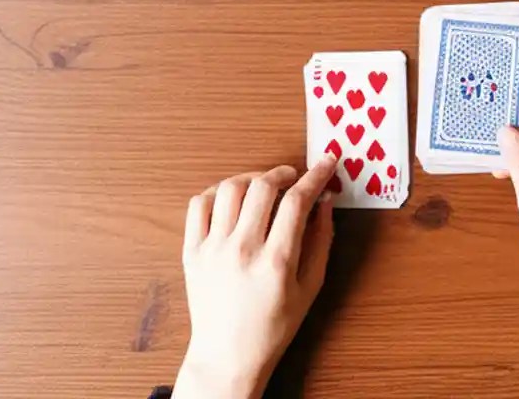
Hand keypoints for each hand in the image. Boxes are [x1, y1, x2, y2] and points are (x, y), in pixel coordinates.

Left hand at [174, 157, 337, 398]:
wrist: (228, 355)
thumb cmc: (273, 327)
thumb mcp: (310, 288)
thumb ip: (321, 241)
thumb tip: (324, 202)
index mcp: (276, 262)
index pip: (297, 201)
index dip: (316, 175)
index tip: (326, 163)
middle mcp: (242, 251)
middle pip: (262, 187)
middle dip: (283, 173)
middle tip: (293, 178)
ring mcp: (212, 250)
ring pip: (229, 189)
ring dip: (251, 178)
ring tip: (262, 187)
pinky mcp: (191, 252)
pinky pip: (198, 204)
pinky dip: (216, 191)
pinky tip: (231, 198)